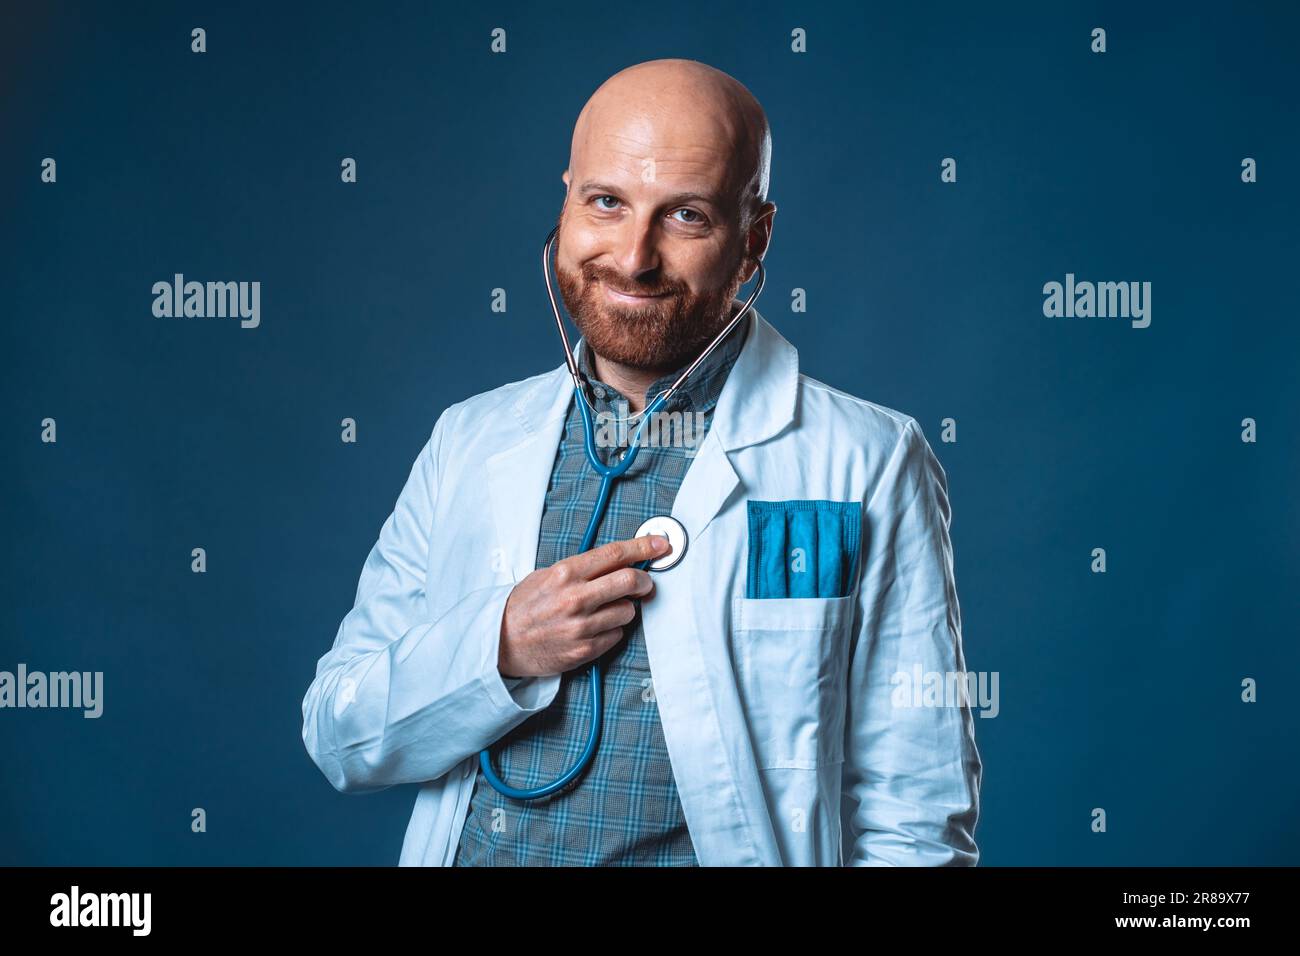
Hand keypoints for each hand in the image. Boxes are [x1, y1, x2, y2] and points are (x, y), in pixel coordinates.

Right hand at [497, 534, 671, 678]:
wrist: (501, 642)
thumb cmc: (525, 606)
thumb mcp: (547, 575)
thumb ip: (582, 569)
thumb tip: (618, 560)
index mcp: (566, 573)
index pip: (615, 554)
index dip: (644, 546)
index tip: (661, 544)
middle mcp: (576, 598)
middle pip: (630, 581)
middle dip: (644, 580)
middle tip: (644, 583)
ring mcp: (582, 626)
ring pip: (628, 611)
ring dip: (625, 609)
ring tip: (605, 610)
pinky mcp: (585, 650)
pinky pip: (617, 635)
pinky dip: (612, 630)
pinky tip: (595, 628)